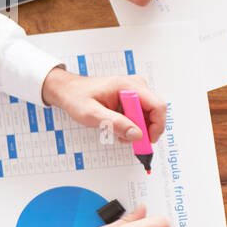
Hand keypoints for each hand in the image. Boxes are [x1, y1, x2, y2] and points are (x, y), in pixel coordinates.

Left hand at [41, 68, 166, 143]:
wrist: (69, 90)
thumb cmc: (77, 97)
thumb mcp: (92, 114)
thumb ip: (115, 124)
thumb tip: (136, 134)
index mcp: (129, 86)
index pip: (157, 106)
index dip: (156, 126)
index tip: (147, 140)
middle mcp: (136, 86)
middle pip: (155, 112)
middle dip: (145, 130)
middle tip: (129, 140)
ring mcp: (135, 91)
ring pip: (149, 116)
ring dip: (138, 130)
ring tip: (120, 135)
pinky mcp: (132, 98)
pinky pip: (142, 115)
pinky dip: (134, 126)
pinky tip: (120, 129)